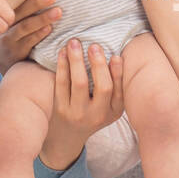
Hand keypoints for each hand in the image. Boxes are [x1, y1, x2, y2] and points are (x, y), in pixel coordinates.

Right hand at [0, 0, 61, 74]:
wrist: (5, 61)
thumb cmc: (17, 35)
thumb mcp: (18, 21)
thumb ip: (27, 7)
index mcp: (8, 15)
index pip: (19, 2)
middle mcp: (7, 25)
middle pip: (22, 12)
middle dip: (37, 3)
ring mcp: (10, 39)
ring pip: (25, 27)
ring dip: (42, 19)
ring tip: (58, 12)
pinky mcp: (15, 52)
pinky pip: (27, 43)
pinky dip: (38, 35)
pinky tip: (49, 29)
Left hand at [38, 40, 124, 170]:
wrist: (67, 134)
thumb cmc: (92, 112)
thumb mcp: (109, 107)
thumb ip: (115, 86)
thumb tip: (116, 55)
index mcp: (113, 112)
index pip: (119, 92)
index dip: (118, 74)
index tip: (116, 56)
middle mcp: (97, 115)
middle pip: (102, 87)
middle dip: (99, 64)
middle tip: (94, 45)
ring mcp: (77, 113)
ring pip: (79, 83)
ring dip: (77, 60)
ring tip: (74, 43)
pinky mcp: (59, 109)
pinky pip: (61, 84)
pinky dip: (62, 66)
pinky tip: (62, 53)